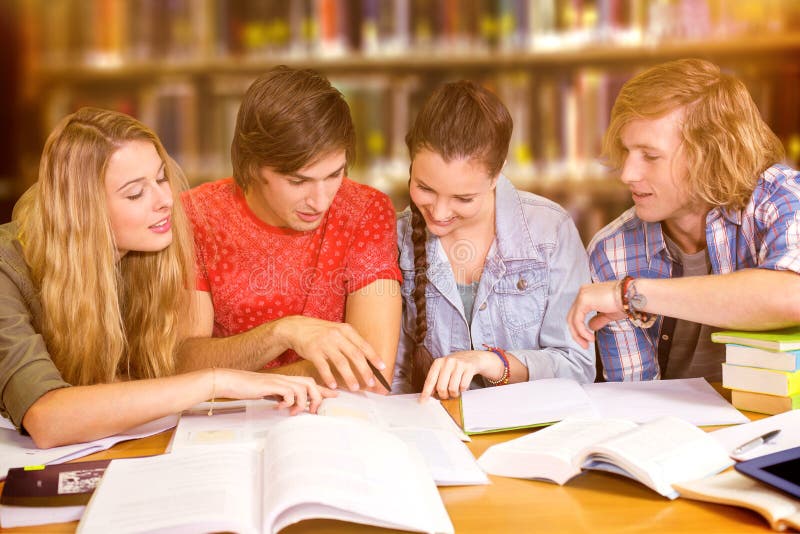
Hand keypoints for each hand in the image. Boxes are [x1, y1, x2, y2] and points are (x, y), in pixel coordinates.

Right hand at [217, 369, 336, 414]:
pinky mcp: (270, 385)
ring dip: (302, 403)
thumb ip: (282, 397)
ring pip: (302, 388)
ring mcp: (278, 381)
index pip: (309, 383)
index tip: (335, 396)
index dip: (323, 389)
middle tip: (313, 411)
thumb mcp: (269, 393)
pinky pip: (288, 392)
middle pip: (311, 383)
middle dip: (318, 397)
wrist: (231, 381)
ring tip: (294, 412)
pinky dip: (288, 402)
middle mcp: (285, 379)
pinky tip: (278, 407)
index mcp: (286, 380)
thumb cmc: (249, 388)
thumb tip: (292, 406)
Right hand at [276, 316, 384, 391]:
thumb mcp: (337, 331)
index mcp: (346, 330)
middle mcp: (337, 335)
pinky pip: (323, 367)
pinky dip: (329, 377)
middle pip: (355, 354)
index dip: (374, 357)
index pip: (363, 345)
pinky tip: (334, 385)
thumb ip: (350, 342)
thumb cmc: (321, 332)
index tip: (382, 368)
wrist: (297, 327)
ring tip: (355, 387)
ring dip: (349, 376)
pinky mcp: (313, 351)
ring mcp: (325, 343)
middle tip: (371, 382)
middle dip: (365, 370)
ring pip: (341, 362)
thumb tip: (367, 359)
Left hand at [420, 350, 497, 400]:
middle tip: (446, 395)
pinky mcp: (469, 367)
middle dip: (443, 395)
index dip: (426, 392)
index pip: (430, 380)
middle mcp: (448, 362)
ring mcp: (459, 364)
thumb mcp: (444, 368)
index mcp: (438, 362)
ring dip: (454, 394)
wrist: (474, 357)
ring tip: (455, 391)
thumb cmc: (456, 366)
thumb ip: (436, 379)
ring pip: (452, 388)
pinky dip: (463, 389)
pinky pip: (463, 386)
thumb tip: (429, 394)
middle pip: (441, 387)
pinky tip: (462, 385)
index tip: (423, 401)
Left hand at [567, 280, 625, 348]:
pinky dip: (581, 331)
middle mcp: (583, 292)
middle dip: (576, 333)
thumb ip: (598, 319)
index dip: (579, 328)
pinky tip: (590, 338)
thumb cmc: (626, 303)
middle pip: (572, 316)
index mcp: (588, 294)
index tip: (586, 341)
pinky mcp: (583, 300)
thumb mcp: (609, 314)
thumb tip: (590, 327)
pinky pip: (577, 319)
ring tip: (587, 343)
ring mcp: (582, 295)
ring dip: (578, 334)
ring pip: (572, 319)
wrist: (633, 296)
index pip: (577, 313)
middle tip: (584, 346)